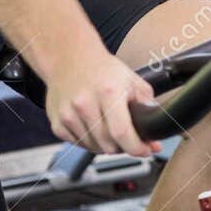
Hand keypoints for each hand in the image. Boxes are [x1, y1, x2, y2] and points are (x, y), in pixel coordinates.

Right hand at [44, 50, 158, 157]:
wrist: (70, 59)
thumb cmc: (104, 70)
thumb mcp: (133, 81)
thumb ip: (147, 106)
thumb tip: (154, 134)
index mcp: (108, 93)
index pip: (122, 132)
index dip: (137, 148)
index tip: (146, 150)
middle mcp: (85, 104)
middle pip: (108, 145)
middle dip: (124, 147)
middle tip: (131, 139)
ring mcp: (68, 114)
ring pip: (93, 147)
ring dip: (106, 146)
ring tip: (112, 130)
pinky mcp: (56, 122)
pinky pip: (77, 144)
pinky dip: (90, 142)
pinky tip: (95, 128)